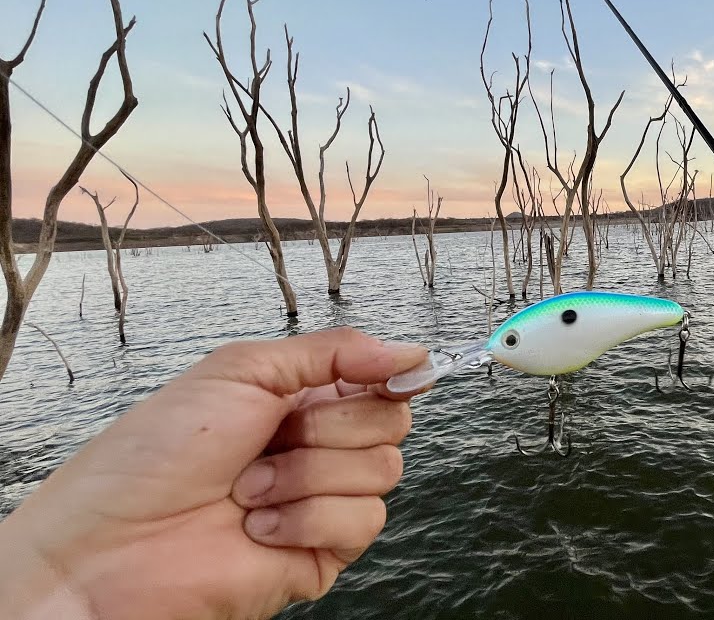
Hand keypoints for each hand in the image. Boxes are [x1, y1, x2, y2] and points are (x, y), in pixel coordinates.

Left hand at [0, 327, 431, 619]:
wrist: (111, 546)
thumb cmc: (152, 457)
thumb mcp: (242, 371)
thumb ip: (333, 352)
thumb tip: (411, 352)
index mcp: (300, 400)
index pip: (382, 379)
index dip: (392, 374)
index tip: (390, 374)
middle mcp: (317, 448)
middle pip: (393, 422)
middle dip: (333, 427)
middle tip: (275, 437)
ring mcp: (322, 502)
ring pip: (383, 472)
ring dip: (310, 475)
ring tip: (250, 490)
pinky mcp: (322, 553)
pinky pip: (362, 522)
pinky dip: (308, 519)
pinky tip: (258, 526)